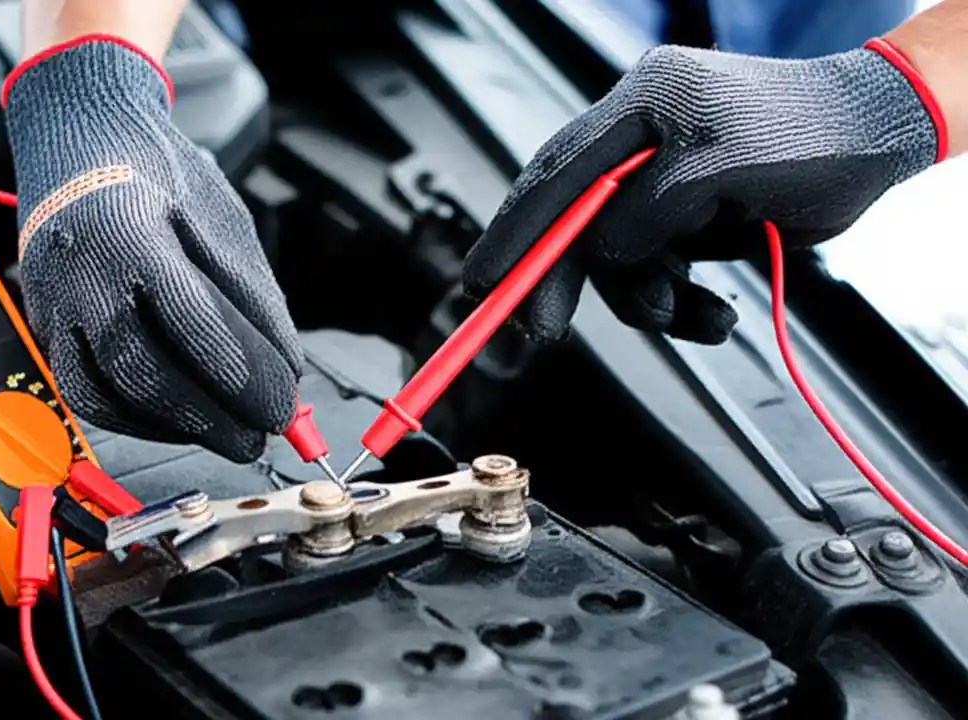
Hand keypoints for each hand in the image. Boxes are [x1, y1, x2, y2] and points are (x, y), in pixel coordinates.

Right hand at [3, 38, 301, 462]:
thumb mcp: (223, 216)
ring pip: (106, 396)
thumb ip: (252, 295)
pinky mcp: (42, 323)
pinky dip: (132, 419)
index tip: (284, 405)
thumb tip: (285, 370)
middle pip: (148, 374)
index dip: (247, 376)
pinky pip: (81, 392)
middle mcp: (82, 274)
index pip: (198, 326)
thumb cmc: (158, 171)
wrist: (79, 136)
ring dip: (173, 429)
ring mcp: (53, 303)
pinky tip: (174, 421)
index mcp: (133, 236)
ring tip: (223, 434)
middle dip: (213, 418)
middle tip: (257, 437)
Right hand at [464, 42, 940, 344]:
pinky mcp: (682, 217)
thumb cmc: (817, 137)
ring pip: (619, 260)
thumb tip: (600, 251)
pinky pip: (658, 272)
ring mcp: (660, 182)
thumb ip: (650, 210)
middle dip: (569, 280)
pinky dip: (680, 304)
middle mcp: (640, 143)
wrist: (879, 142)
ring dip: (648, 302)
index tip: (483, 283)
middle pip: (574, 221)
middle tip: (546, 331)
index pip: (556, 174)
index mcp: (641, 107)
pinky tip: (714, 315)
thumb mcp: (724, 169)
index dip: (514, 232)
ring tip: (692, 318)